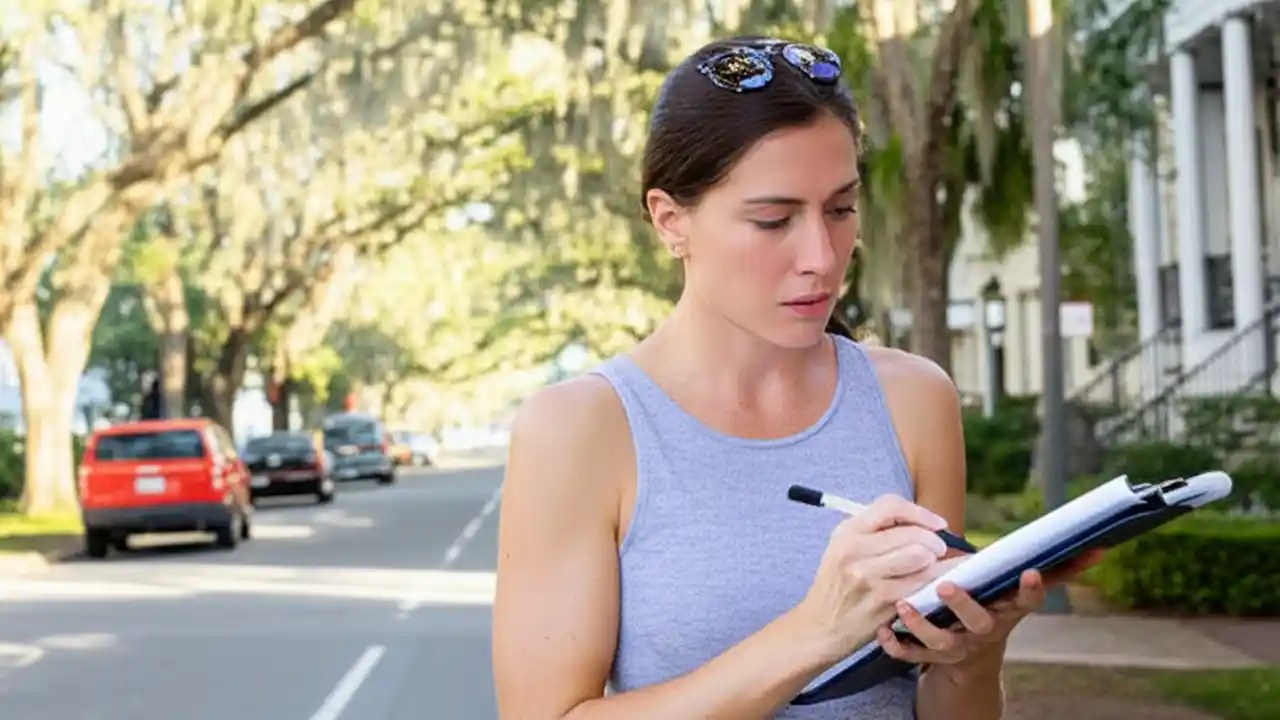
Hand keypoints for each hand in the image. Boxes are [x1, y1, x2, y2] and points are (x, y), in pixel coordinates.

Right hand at [793, 494, 952, 662]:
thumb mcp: (843, 548)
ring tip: (932, 568)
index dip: (921, 513)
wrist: (819, 627)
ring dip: (935, 563)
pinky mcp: (883, 601)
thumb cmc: (838, 586)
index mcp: (847, 532)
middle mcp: (855, 550)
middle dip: (935, 542)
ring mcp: (868, 576)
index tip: (938, 524)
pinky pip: (921, 584)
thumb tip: (923, 523)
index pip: (891, 506)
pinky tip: (938, 585)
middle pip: (912, 533)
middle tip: (938, 551)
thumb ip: (876, 531)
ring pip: (922, 557)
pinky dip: (936, 582)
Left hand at [874, 549, 1104, 669]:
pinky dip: (898, 646)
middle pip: (980, 623)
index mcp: (1007, 610)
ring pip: (942, 643)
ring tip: (902, 605)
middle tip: (945, 585)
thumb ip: (1054, 570)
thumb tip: (1099, 548)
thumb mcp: (1018, 592)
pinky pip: (914, 657)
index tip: (1031, 571)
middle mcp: (987, 631)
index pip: (1026, 600)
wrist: (973, 661)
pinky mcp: (935, 659)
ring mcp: (960, 648)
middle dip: (964, 605)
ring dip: (921, 625)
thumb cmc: (994, 609)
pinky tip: (884, 632)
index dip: (1031, 589)